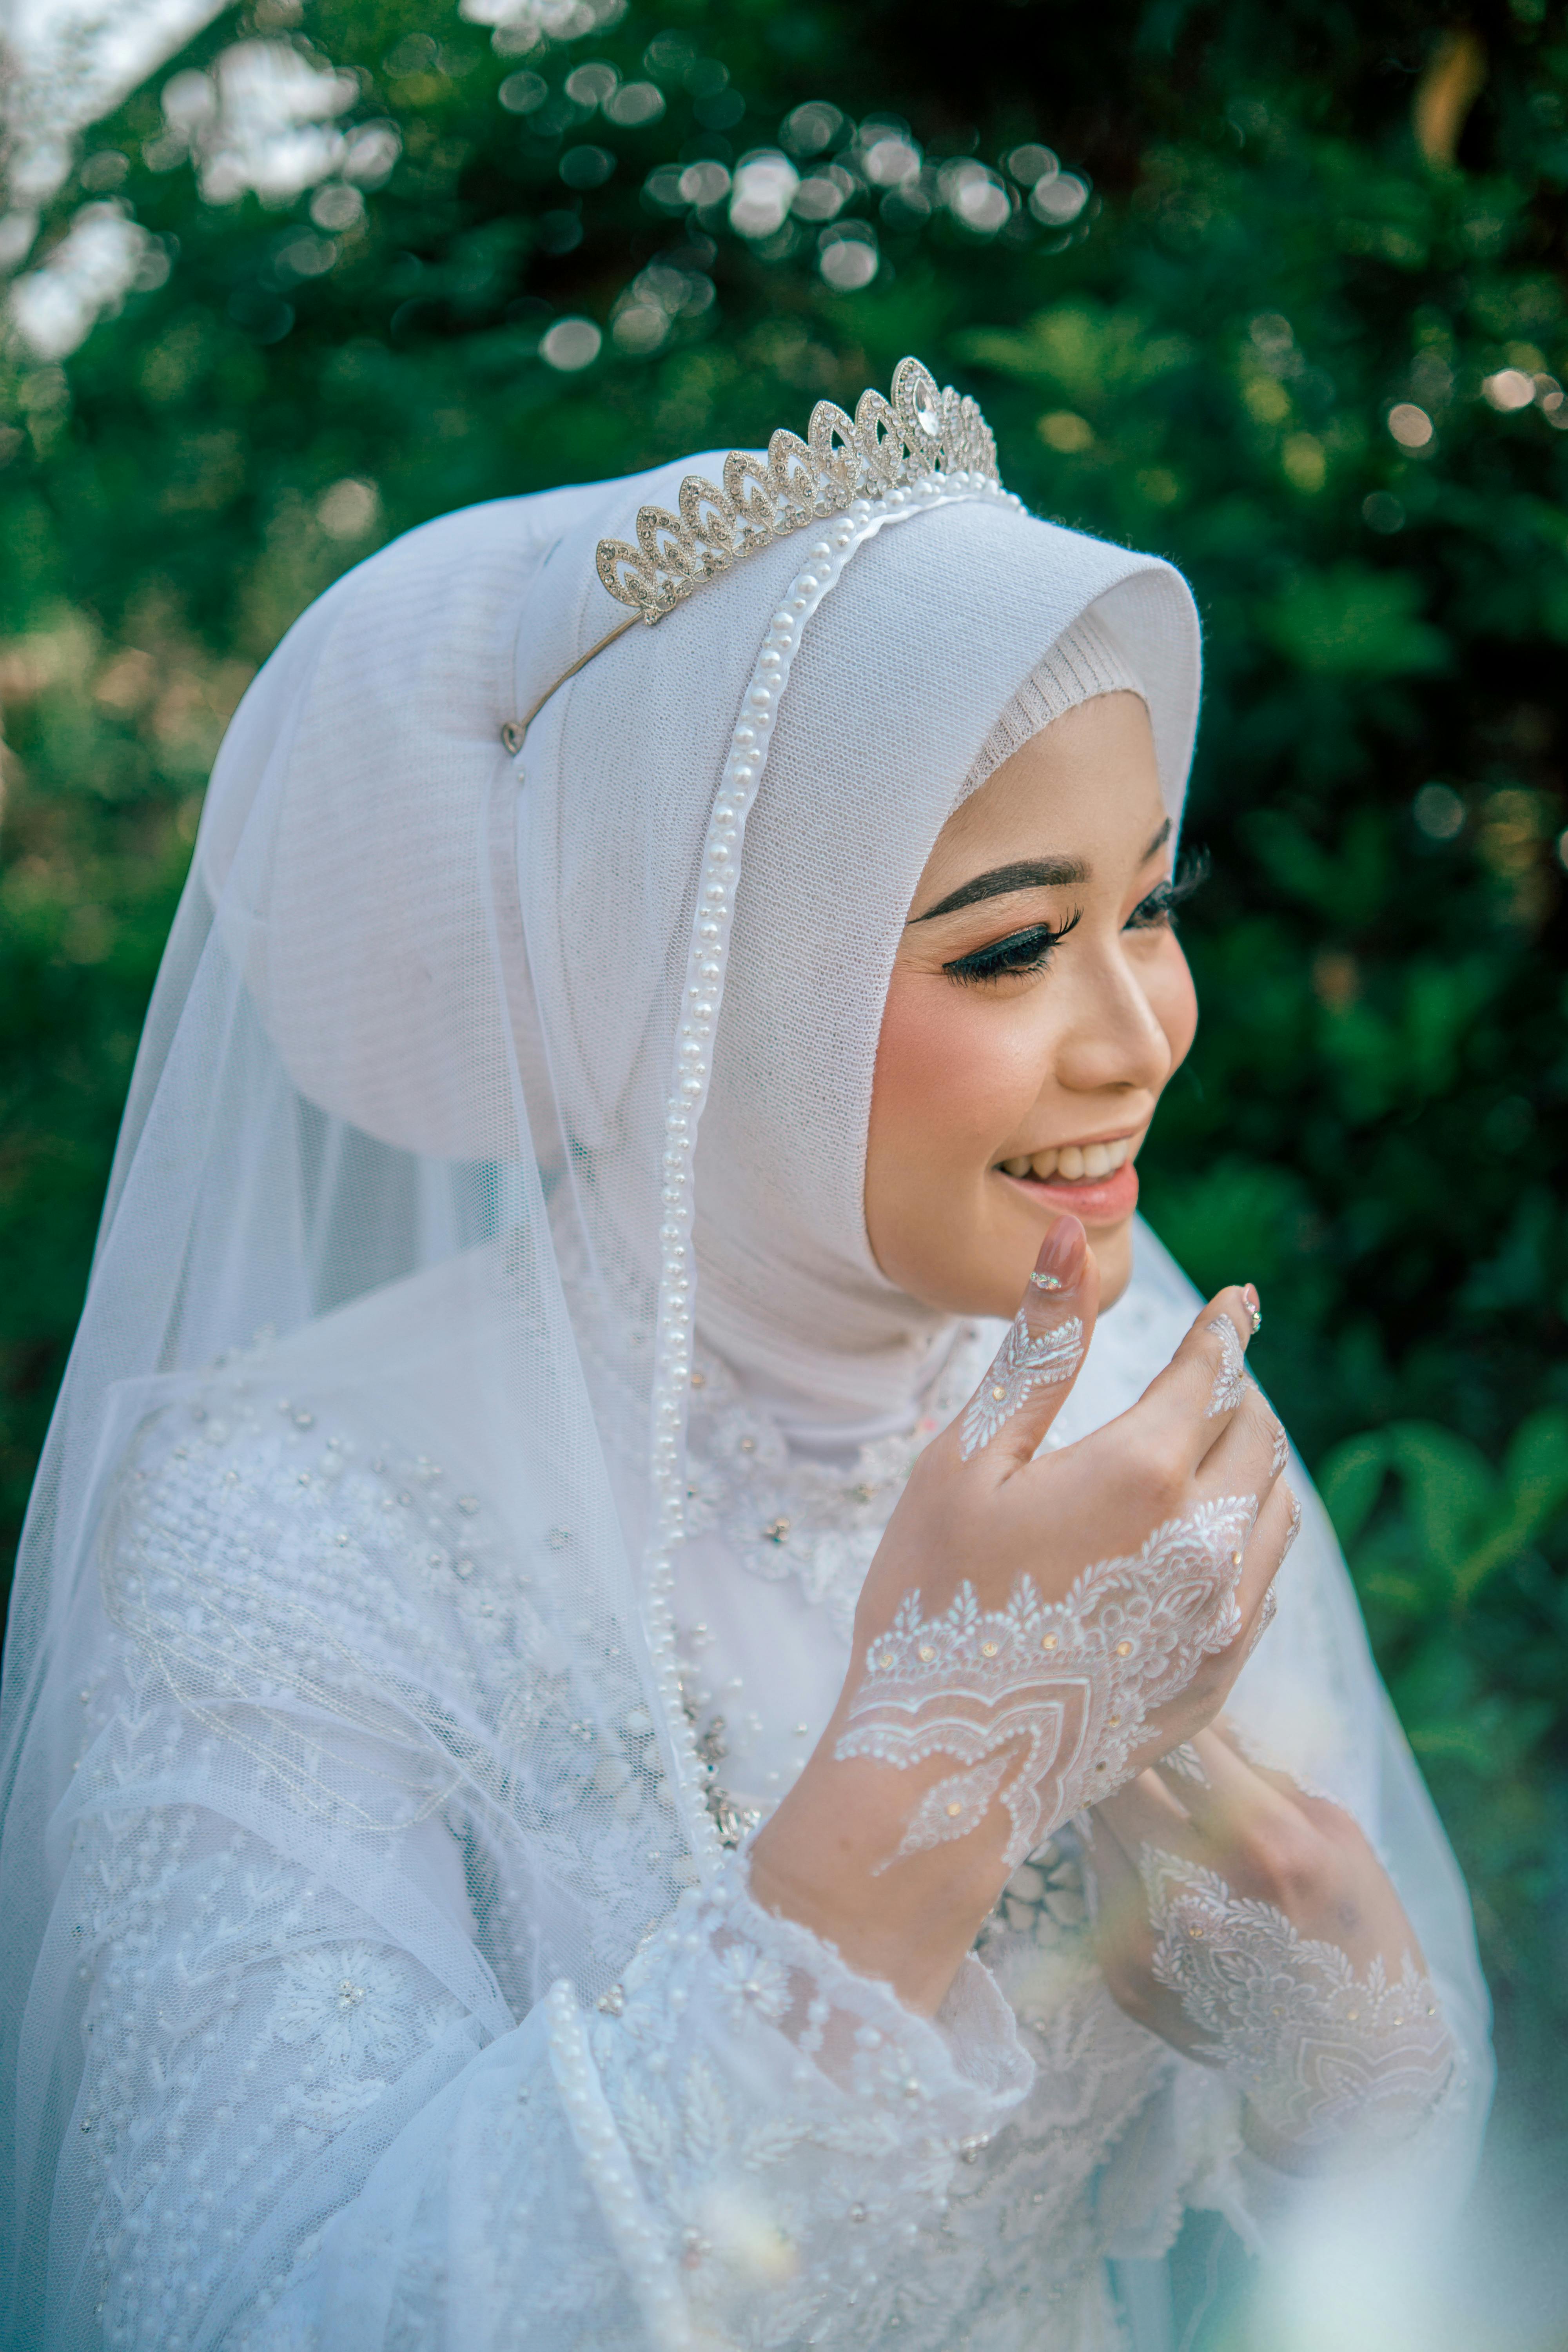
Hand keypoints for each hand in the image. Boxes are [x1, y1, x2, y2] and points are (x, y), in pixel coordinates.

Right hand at [750, 1220, 1295, 2013]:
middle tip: (1211, 1377)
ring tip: (1208, 1453)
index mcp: (1143, 1473)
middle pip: (1260, 1438)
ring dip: (1252, 1468)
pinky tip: (1201, 1544)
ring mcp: (1219, 1621)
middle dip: (1238, 1394)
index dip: (1227, 1327)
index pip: (1214, 1372)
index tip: (1240, 1301)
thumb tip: (1071, 1237)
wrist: (939, 1769)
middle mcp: (1206, 1544)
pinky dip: (1248, 1543)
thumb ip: (1040, 1347)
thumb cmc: (932, 1601)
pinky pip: (1263, 1588)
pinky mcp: (1215, 1679)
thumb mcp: (969, 1457)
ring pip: (1277, 1513)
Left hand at [1087, 1727, 1453, 2168]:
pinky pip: (1097, 1881)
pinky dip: (1120, 1862)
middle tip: (1131, 1723)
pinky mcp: (1121, 1977)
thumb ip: (1249, 1762)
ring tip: (1152, 1801)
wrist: (1349, 2065)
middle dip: (1124, 1742)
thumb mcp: (1328, 1824)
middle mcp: (1194, 1891)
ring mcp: (1149, 1941)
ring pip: (1092, 1823)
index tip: (1158, 1682)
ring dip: (1116, 1801)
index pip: (1174, 1731)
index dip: (1164, 1698)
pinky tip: (1162, 1873)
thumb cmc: (1352, 1923)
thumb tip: (1181, 1699)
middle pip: (1114, 1773)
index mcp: (1262, 1840)